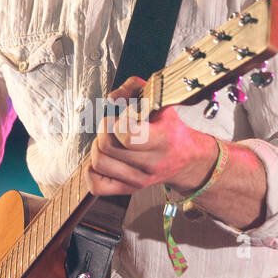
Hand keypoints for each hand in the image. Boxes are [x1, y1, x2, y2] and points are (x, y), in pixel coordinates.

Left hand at [84, 76, 217, 197]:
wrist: (186, 159)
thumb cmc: (171, 129)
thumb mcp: (160, 101)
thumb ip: (134, 88)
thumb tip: (112, 97)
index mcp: (162, 140)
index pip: (127, 135)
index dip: (118, 122)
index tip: (124, 117)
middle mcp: (151, 163)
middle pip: (106, 146)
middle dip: (104, 129)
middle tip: (114, 125)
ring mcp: (139, 179)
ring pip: (98, 163)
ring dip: (98, 147)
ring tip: (110, 140)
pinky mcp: (129, 189)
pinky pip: (96, 185)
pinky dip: (92, 170)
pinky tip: (105, 158)